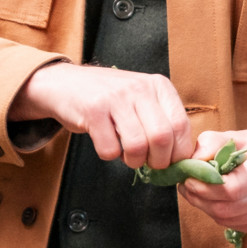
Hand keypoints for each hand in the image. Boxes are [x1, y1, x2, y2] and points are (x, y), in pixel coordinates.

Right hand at [9, 61, 191, 169]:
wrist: (65, 83)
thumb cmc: (110, 99)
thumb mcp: (142, 99)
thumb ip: (163, 121)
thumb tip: (182, 160)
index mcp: (158, 86)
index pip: (181, 125)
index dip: (178, 152)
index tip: (170, 162)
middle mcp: (139, 88)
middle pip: (162, 138)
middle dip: (158, 161)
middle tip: (148, 163)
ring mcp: (115, 98)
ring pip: (137, 146)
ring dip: (133, 161)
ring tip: (127, 156)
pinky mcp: (92, 110)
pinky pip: (109, 149)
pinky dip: (109, 155)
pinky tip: (106, 143)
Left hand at [181, 128, 246, 232]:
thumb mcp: (239, 135)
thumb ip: (212, 143)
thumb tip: (192, 162)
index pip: (231, 189)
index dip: (204, 187)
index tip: (188, 179)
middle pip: (227, 208)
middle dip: (200, 199)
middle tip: (186, 186)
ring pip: (228, 220)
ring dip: (206, 207)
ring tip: (198, 191)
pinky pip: (235, 225)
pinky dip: (219, 214)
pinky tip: (216, 199)